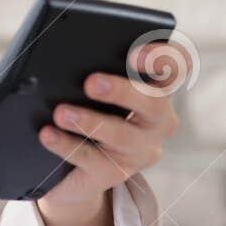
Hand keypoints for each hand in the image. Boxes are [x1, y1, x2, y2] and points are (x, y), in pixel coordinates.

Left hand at [34, 40, 186, 225]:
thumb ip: (93, 68)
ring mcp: (140, 150)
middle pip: (154, 102)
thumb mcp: (96, 88)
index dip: (164, 56)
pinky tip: (48, 135)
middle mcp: (158, 120)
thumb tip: (64, 55)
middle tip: (91, 83)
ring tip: (61, 113)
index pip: (177, 66)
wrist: (74, 166)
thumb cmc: (89, 109)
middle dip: (122, 90)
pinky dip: (67, 145)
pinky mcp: (116, 172)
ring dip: (91, 122)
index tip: (134, 53)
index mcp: (158, 88)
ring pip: (123, 135)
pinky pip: (93, 159)